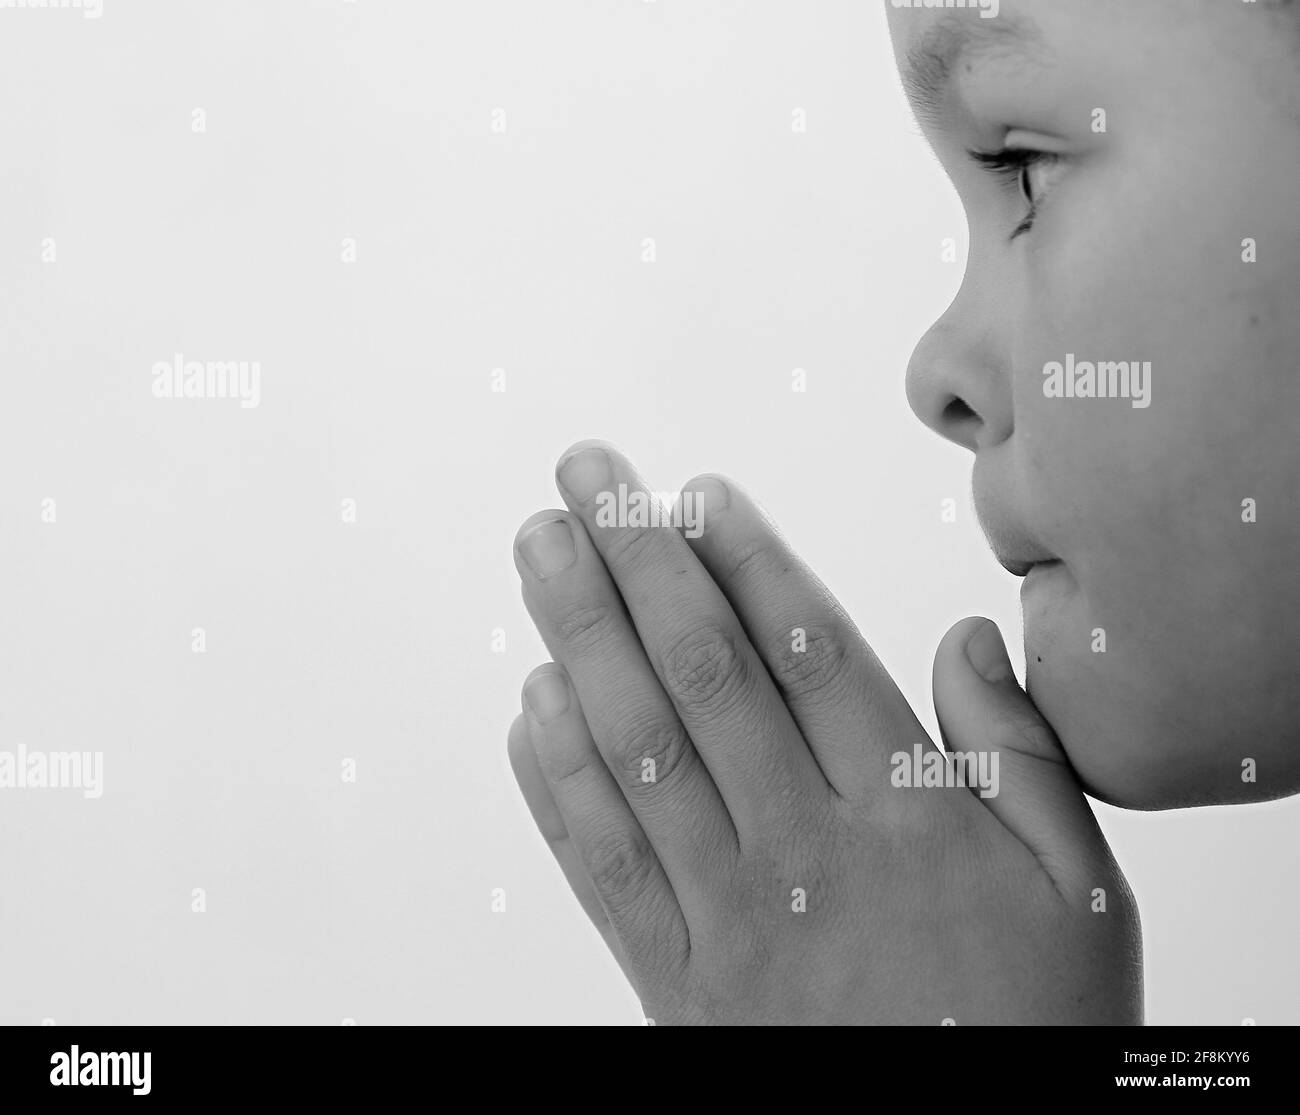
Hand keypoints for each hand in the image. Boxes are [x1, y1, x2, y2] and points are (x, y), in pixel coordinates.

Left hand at [508, 441, 1141, 1024]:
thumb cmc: (1030, 1022)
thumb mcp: (1080, 890)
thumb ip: (1020, 755)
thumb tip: (967, 638)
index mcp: (905, 813)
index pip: (808, 652)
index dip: (744, 560)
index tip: (694, 492)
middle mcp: (804, 849)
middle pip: (703, 676)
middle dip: (636, 560)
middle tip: (585, 475)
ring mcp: (731, 917)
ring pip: (638, 751)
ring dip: (578, 639)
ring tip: (540, 550)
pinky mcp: (678, 984)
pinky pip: (605, 870)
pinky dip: (557, 784)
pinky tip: (530, 705)